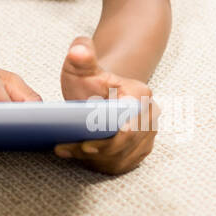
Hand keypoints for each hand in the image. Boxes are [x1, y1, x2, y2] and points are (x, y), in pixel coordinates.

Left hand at [54, 35, 158, 173]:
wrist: (100, 94)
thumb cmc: (90, 81)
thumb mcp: (81, 66)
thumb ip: (80, 54)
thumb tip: (78, 51)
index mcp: (140, 95)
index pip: (130, 123)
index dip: (110, 137)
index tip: (87, 144)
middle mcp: (149, 118)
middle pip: (125, 144)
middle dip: (96, 150)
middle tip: (66, 148)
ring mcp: (146, 137)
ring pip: (121, 156)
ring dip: (92, 159)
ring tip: (65, 150)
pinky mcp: (137, 152)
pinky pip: (120, 164)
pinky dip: (98, 164)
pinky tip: (76, 157)